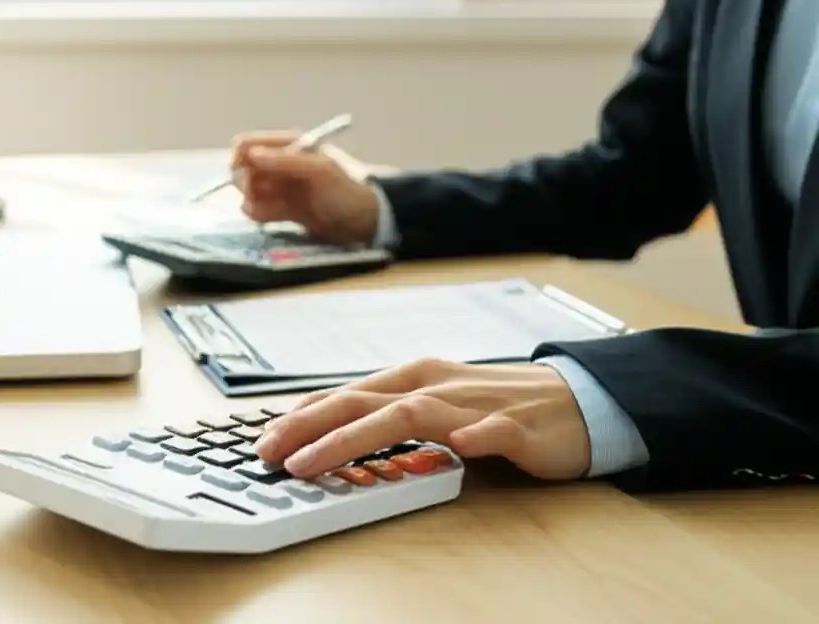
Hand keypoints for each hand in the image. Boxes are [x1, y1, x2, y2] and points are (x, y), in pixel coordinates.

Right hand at [231, 131, 379, 243]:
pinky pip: (255, 209)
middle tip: (261, 195)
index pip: (247, 143)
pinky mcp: (278, 208)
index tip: (244, 175)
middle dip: (246, 183)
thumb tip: (251, 154)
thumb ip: (285, 160)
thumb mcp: (318, 172)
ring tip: (273, 208)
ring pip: (246, 191)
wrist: (361, 224)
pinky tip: (274, 217)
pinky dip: (258, 214)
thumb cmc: (344, 193)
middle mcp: (278, 164)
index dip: (240, 158)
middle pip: (242, 168)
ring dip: (252, 201)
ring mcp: (278, 187)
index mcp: (287, 146)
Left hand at [255, 359, 590, 480]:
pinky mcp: (519, 428)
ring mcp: (476, 405)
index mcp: (413, 380)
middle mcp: (436, 386)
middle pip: (364, 403)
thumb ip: (389, 416)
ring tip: (317, 460)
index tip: (265, 438)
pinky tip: (462, 447)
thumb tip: (332, 434)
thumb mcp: (433, 405)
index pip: (347, 395)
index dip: (303, 416)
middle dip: (311, 428)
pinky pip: (497, 432)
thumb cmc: (495, 405)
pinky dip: (478, 437)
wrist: (575, 400)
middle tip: (269, 452)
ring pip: (412, 416)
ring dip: (358, 439)